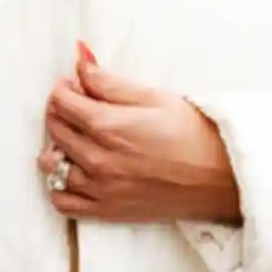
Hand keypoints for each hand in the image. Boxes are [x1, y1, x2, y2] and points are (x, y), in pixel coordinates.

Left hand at [38, 42, 241, 223]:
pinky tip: (72, 172)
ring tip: (73, 139)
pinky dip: (59, 186)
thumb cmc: (192, 133)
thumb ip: (109, 82)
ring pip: (51, 166)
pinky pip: (63, 202)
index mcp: (108, 126)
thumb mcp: (153, 96)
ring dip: (55, 147)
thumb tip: (80, 60)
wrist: (220, 177)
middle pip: (55, 129)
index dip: (63, 88)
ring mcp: (100, 188)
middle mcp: (98, 159)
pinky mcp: (106, 211)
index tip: (72, 85)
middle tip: (75, 106)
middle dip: (59, 112)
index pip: (61, 102)